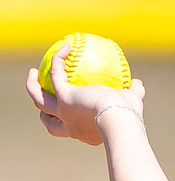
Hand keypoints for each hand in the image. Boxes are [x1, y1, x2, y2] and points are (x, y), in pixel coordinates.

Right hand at [25, 46, 144, 145]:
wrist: (119, 121)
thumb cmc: (128, 117)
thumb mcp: (132, 103)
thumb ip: (135, 93)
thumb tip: (136, 82)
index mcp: (86, 132)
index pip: (75, 130)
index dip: (71, 123)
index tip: (75, 112)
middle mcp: (72, 127)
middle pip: (51, 126)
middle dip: (44, 115)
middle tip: (45, 101)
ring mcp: (65, 113)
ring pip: (39, 101)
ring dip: (32, 87)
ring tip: (33, 72)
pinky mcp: (64, 98)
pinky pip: (56, 74)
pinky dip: (58, 60)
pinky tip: (65, 47)